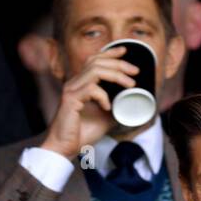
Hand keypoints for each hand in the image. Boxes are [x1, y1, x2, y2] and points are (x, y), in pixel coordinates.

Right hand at [38, 44, 137, 159]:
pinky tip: (108, 107)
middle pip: (96, 62)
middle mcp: (74, 83)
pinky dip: (103, 96)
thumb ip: (115, 108)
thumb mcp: (105, 118)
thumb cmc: (81, 134)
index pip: (93, 60)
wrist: (64, 148)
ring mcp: (71, 90)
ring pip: (95, 71)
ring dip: (116, 75)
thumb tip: (130, 103)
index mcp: (80, 85)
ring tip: (130, 85)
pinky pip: (91, 89)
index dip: (109, 53)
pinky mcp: (70, 100)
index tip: (125, 51)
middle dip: (119, 63)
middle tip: (135, 71)